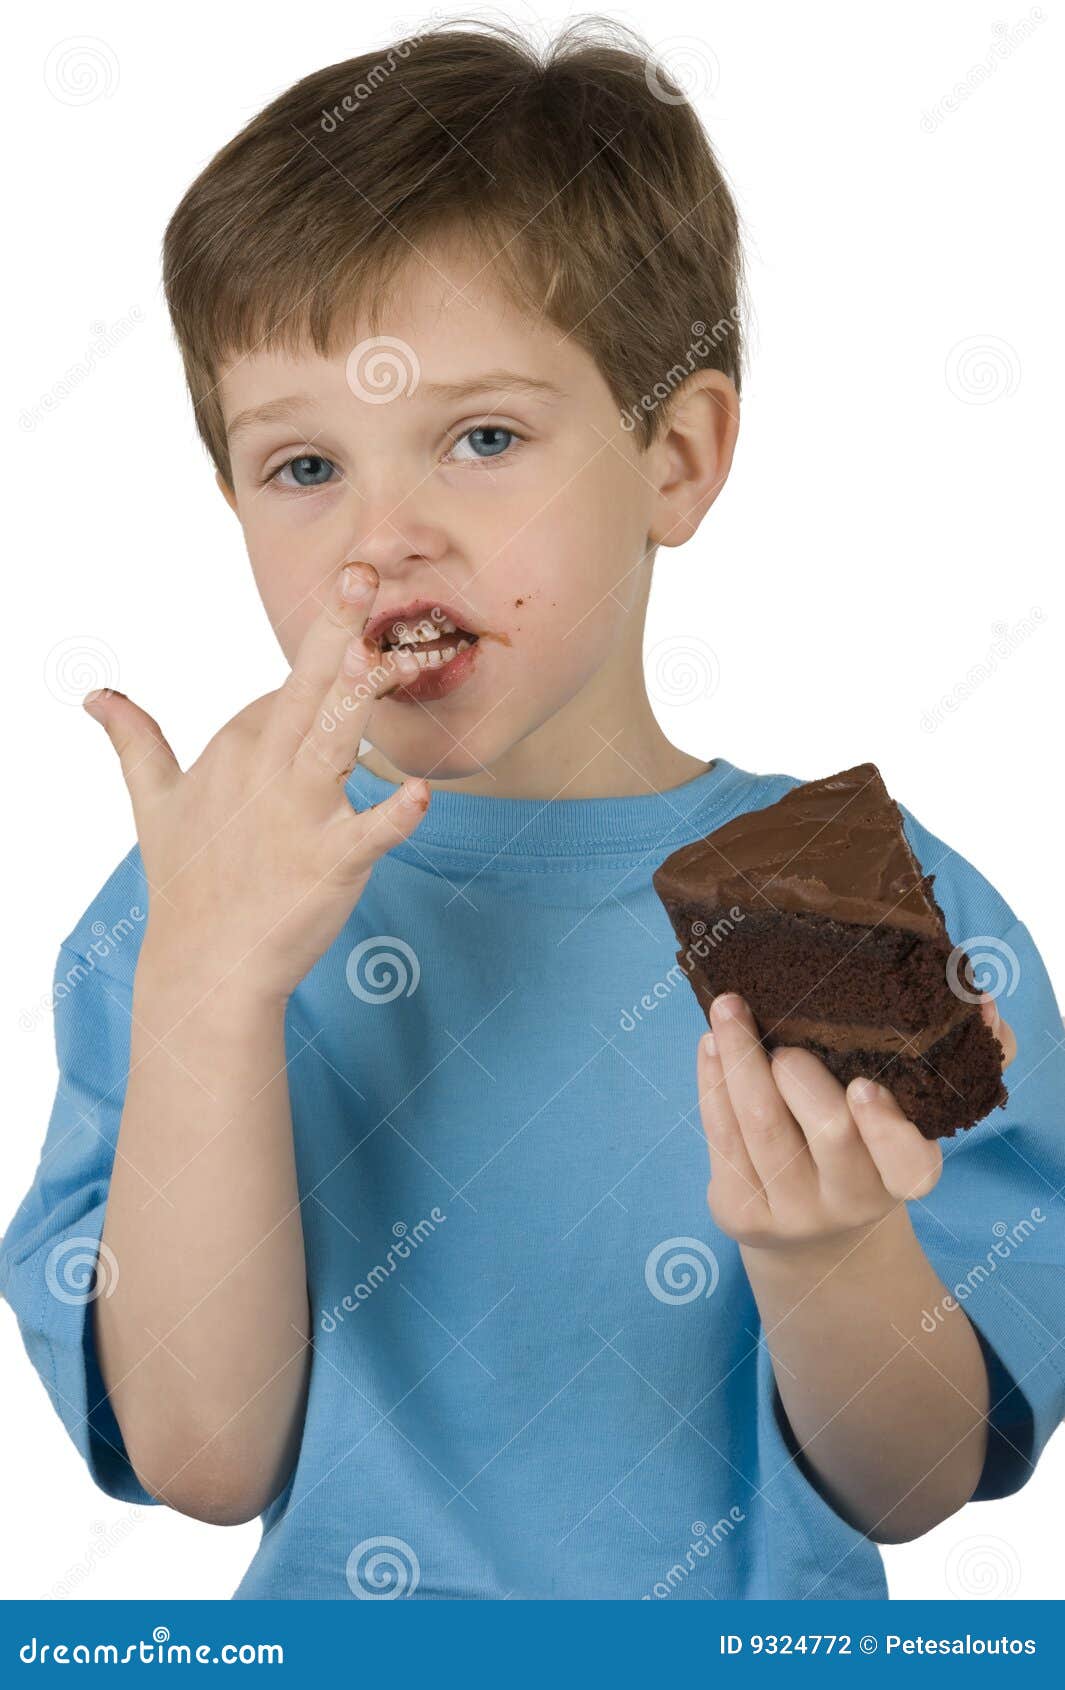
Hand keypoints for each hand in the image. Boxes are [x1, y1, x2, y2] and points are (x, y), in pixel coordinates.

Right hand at [83, 561, 427, 1004]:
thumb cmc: (188, 882)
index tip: (356, 639)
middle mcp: (262, 773)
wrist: (204, 968)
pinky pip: (367, 836)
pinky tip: (421, 796)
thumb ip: (135, 741)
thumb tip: (96, 695)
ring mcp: (296, 818)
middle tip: (361, 575)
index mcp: (232, 749)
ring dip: (354, 701)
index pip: (284, 691)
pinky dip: (392, 817)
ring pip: (329, 743)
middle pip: (301, 691)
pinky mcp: (328, 865)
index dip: (320, 672)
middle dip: (332, 633)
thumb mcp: (154, 801)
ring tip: (381, 658)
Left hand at [696, 990, 1015, 1254]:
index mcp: (907, 1174)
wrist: (816, 1230)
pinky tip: (713, 1043)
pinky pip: (721, 1136)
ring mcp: (791, 1211)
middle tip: (784, 1038)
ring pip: (759, 1128)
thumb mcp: (914, 1116)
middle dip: (799, 1076)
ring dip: (739, 1060)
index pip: (906, 1159)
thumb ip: (952, 1059)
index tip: (864, 1084)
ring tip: (728, 1009)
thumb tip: (982, 1002)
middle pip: (826, 1133)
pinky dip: (713, 1081)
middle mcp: (852, 1200)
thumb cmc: (869, 1144)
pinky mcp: (740, 1211)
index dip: (885, 1124)